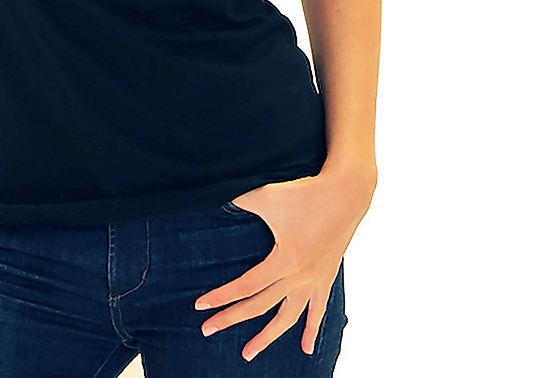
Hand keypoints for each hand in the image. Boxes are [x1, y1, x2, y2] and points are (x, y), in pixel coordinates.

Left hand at [194, 164, 374, 360]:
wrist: (346, 193)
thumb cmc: (305, 193)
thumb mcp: (268, 195)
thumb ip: (240, 199)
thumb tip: (217, 196)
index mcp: (284, 261)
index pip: (245, 286)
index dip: (221, 296)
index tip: (200, 305)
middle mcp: (299, 277)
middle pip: (259, 305)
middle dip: (232, 318)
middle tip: (207, 330)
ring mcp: (314, 280)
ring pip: (287, 317)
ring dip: (267, 337)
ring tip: (248, 354)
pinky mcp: (326, 277)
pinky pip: (318, 310)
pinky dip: (312, 330)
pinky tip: (307, 348)